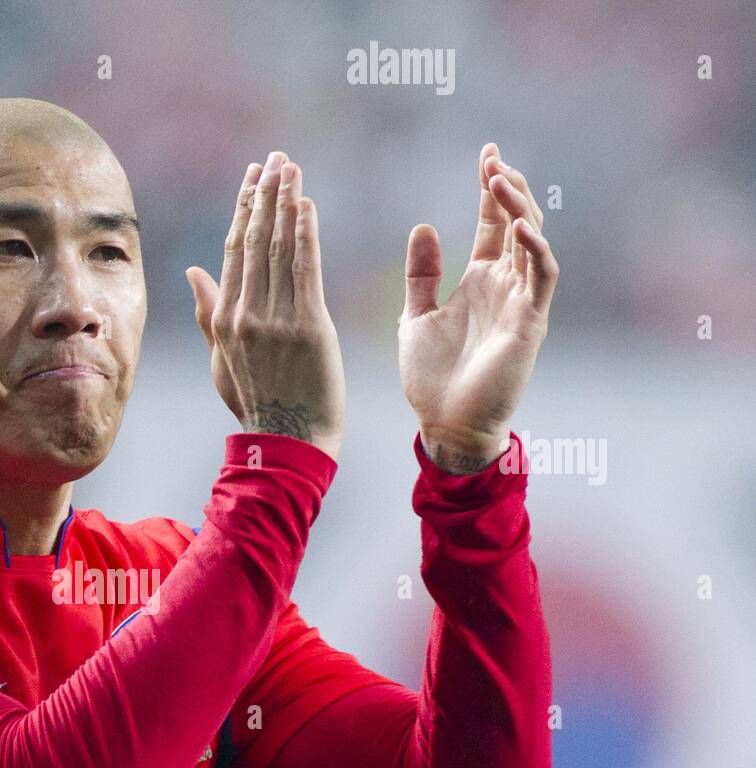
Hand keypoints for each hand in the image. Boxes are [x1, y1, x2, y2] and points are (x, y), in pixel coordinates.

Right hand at [186, 151, 345, 459]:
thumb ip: (207, 314)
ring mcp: (275, 320)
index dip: (244, 210)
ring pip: (279, 249)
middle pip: (254, 242)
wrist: (289, 439)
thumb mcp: (222, 360)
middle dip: (264, 195)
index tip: (253, 178)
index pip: (233, 252)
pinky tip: (307, 204)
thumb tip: (192, 271)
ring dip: (286, 203)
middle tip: (275, 159)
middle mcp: (246, 315)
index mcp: (224, 320)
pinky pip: (305, 270)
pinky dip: (306, 234)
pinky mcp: (307, 327)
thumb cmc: (257, 402)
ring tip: (292, 168)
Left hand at [399, 143, 558, 472]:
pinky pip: (541, 278)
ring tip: (501, 179)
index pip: (494, 223)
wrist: (446, 425)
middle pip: (518, 222)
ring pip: (533, 242)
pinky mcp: (530, 323)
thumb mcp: (416, 317)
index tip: (485, 154)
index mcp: (480, 281)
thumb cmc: (432, 379)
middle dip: (509, 188)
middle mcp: (506, 286)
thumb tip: (424, 226)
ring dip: (520, 208)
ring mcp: (521, 303)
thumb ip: (422, 275)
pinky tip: (517, 227)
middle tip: (493, 159)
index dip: (492, 189)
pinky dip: (534, 250)